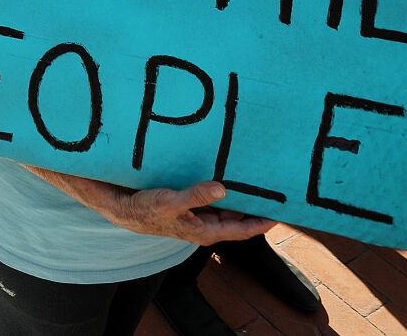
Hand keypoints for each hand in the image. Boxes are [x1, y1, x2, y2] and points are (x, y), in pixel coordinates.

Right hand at [109, 181, 275, 244]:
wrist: (125, 209)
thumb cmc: (147, 209)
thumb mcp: (171, 202)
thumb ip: (196, 196)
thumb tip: (223, 189)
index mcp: (207, 231)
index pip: (243, 230)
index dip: (262, 222)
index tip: (282, 213)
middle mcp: (207, 225)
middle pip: (239, 217)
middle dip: (255, 205)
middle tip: (273, 190)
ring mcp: (199, 215)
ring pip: (227, 207)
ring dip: (239, 196)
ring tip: (255, 180)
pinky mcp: (191, 205)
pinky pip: (214, 199)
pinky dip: (224, 190)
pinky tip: (228, 176)